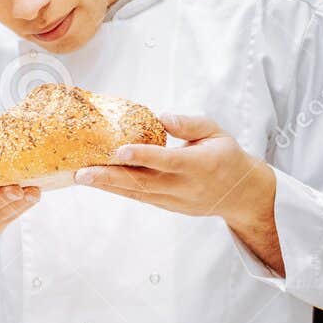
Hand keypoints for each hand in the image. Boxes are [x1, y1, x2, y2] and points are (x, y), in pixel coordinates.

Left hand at [75, 113, 283, 274]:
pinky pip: (140, 198)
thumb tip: (161, 116)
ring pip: (137, 193)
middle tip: (82, 172)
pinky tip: (99, 182)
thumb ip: (190, 124)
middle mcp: (185, 187)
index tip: (120, 151)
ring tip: (82, 177)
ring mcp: (175, 201)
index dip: (145, 157)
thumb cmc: (225, 156)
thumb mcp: (216, 132)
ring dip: (108, 186)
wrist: (240, 194)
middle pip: (144, 184)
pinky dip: (118, 190)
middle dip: (111, 178)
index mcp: (200, 165)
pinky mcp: (167, 206)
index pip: (169, 161)